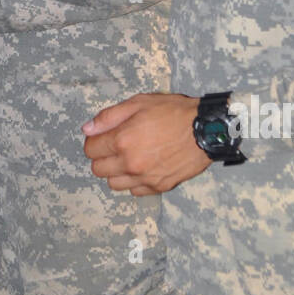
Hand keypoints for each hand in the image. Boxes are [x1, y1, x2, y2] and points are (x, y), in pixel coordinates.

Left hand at [82, 93, 206, 193]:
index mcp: (122, 141)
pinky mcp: (159, 187)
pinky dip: (134, 182)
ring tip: (129, 158)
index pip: (90, 150)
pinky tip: (143, 167)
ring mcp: (145, 178)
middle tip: (116, 146)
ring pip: (114, 184)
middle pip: (98, 169)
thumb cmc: (173, 112)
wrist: (206, 130)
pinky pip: (134, 191)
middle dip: (103, 157)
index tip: (104, 136)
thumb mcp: (139, 103)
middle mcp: (130, 164)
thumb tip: (87, 129)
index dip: (95, 141)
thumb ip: (109, 117)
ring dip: (116, 172)